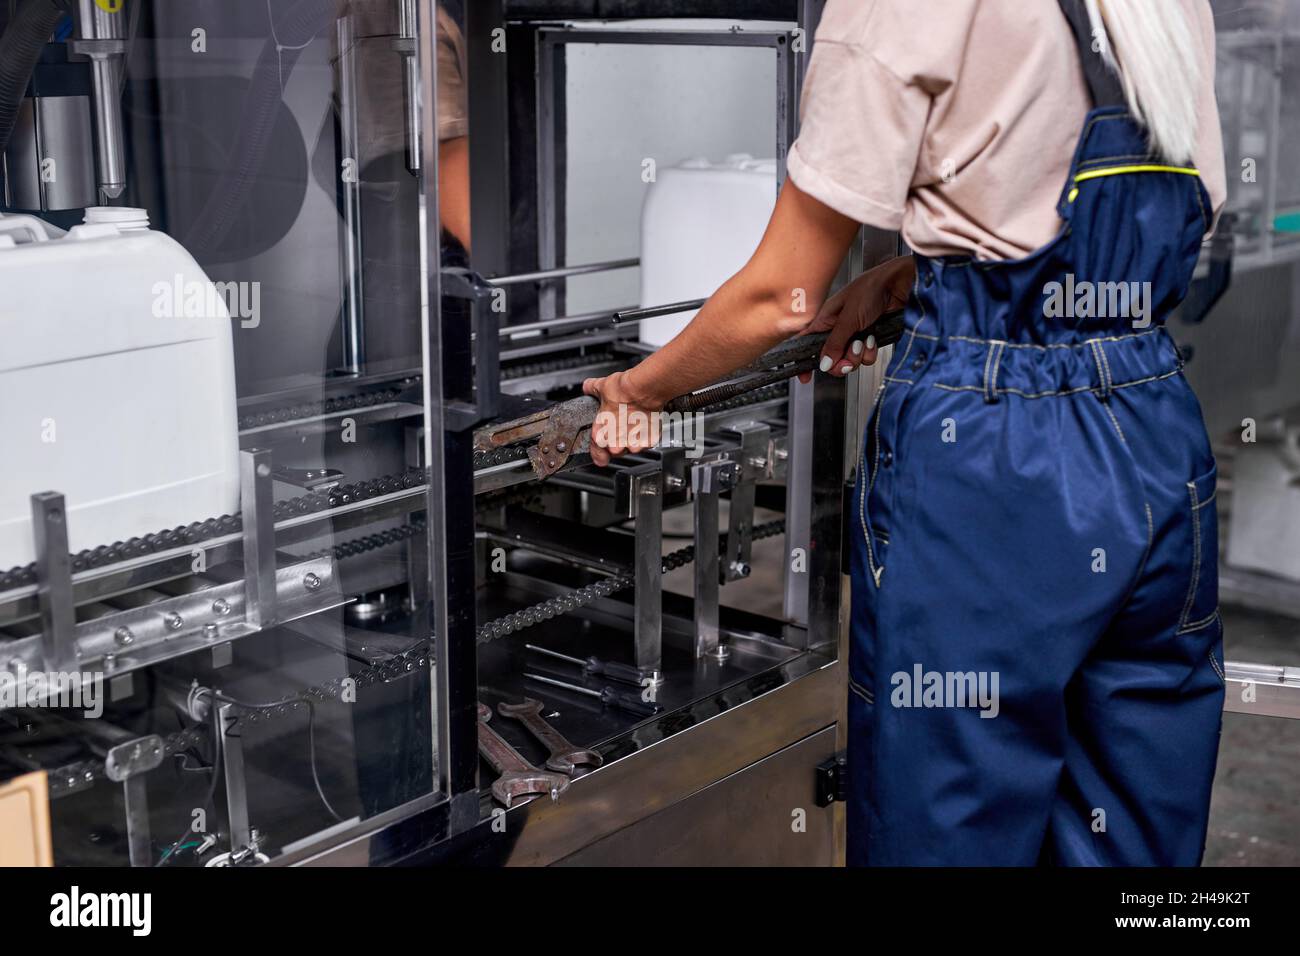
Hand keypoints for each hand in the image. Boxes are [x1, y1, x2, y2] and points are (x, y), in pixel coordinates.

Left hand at [582, 369, 664, 467]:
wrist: (644, 389)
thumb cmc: (624, 391)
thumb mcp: (601, 387)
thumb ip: (592, 389)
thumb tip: (588, 386)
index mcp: (601, 435)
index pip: (597, 455)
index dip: (599, 453)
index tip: (602, 451)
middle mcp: (617, 444)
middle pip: (615, 452)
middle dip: (618, 442)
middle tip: (620, 427)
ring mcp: (634, 444)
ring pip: (631, 449)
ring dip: (632, 439)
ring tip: (633, 423)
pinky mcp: (650, 440)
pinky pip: (646, 443)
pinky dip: (646, 435)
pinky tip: (644, 424)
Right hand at [797, 256, 914, 382]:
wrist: (901, 286)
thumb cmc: (871, 289)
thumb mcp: (848, 318)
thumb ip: (835, 343)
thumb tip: (823, 364)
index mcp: (825, 320)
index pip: (806, 343)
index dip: (804, 360)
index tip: (804, 377)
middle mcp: (837, 330)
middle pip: (830, 359)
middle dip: (840, 363)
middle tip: (848, 359)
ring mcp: (854, 336)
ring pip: (849, 360)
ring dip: (858, 356)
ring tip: (864, 341)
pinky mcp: (869, 339)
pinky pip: (865, 358)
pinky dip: (870, 352)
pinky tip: (874, 338)